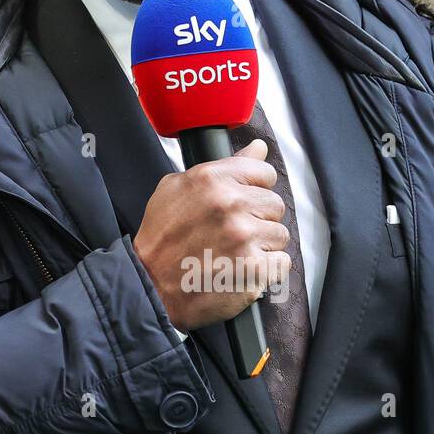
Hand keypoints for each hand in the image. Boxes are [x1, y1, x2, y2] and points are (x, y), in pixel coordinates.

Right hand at [132, 139, 290, 333]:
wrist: (150, 285)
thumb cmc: (161, 238)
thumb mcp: (177, 188)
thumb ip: (222, 166)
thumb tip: (259, 148)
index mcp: (212, 179)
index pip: (264, 173)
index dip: (255, 188)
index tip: (243, 201)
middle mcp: (231, 204)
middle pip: (275, 204)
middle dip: (258, 218)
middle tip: (232, 233)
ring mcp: (245, 237)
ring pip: (280, 234)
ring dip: (262, 245)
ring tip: (234, 253)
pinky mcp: (255, 269)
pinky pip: (282, 263)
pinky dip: (266, 270)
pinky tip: (241, 269)